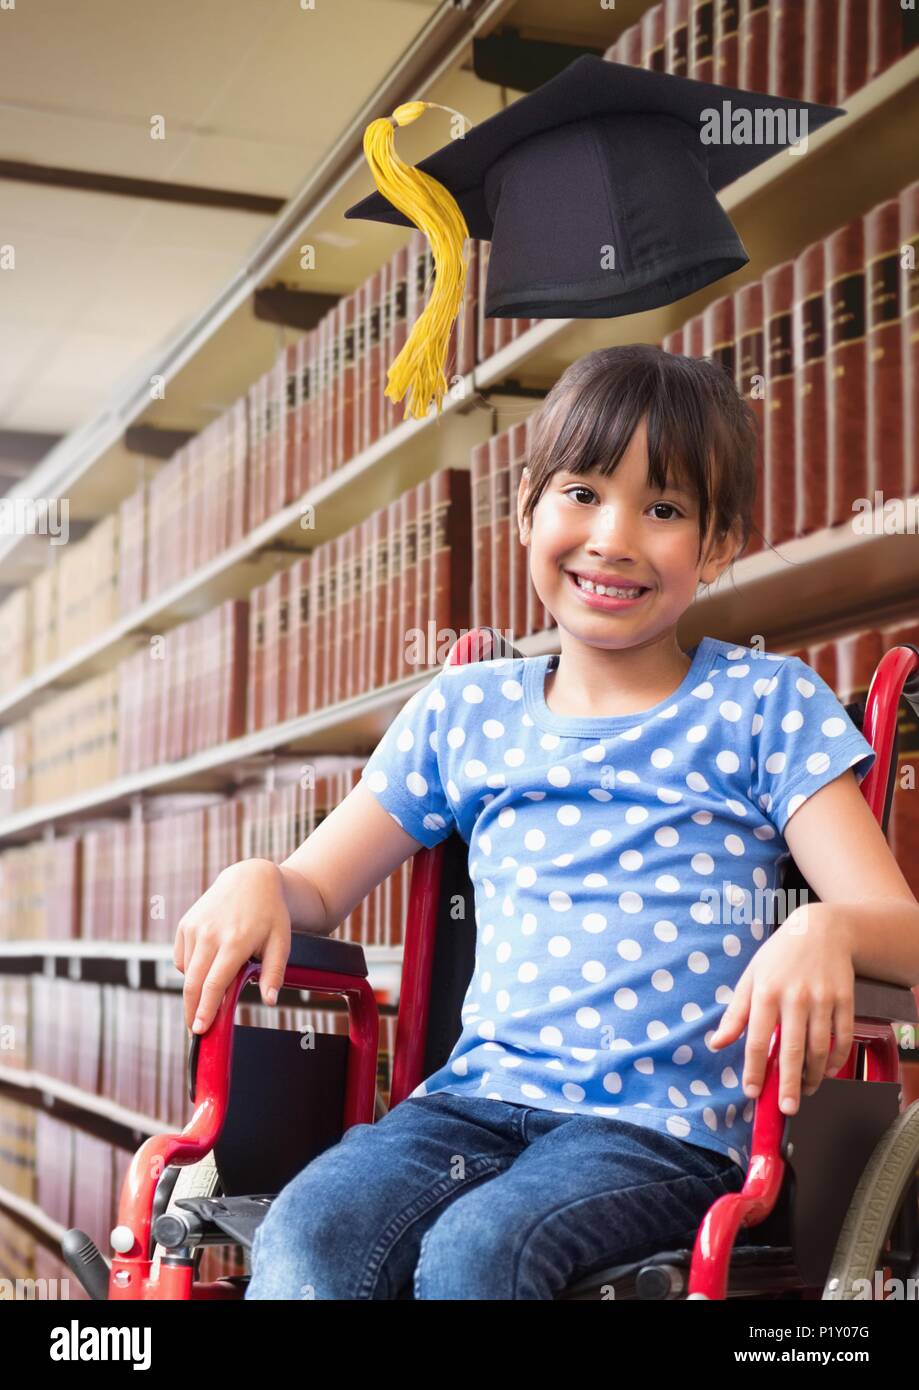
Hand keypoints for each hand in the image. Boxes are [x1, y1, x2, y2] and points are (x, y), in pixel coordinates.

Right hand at [174, 858, 291, 1034]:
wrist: (251, 880)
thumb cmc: (270, 915)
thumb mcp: (281, 942)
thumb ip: (274, 973)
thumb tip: (269, 1001)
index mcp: (235, 941)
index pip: (214, 984)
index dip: (205, 1010)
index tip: (199, 1030)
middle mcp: (210, 934)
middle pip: (193, 984)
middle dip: (192, 1010)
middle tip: (195, 1030)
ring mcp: (194, 928)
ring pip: (187, 973)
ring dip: (195, 988)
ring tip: (214, 987)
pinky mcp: (185, 924)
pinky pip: (182, 958)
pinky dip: (192, 968)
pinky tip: (210, 961)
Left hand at [709, 903, 854, 1114]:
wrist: (821, 929)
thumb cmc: (779, 956)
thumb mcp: (751, 977)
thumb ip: (735, 1014)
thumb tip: (717, 1043)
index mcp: (766, 991)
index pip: (757, 1038)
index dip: (754, 1068)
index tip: (752, 1092)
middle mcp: (795, 996)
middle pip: (791, 1049)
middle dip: (788, 1082)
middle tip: (786, 1109)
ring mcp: (823, 998)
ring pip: (820, 1048)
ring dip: (813, 1075)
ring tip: (804, 1090)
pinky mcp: (845, 999)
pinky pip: (842, 1038)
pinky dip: (836, 1059)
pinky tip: (827, 1070)